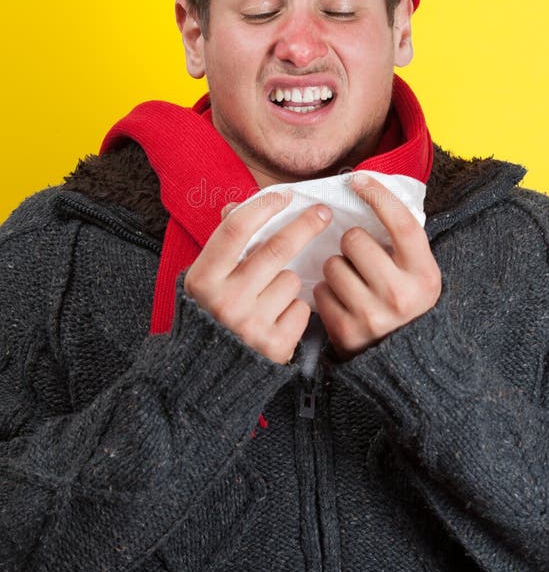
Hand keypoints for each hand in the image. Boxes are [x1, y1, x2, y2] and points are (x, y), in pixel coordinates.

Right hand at [184, 192, 331, 363]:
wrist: (209, 375)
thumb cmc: (211, 315)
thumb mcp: (206, 279)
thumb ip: (223, 244)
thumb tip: (236, 205)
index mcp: (203, 279)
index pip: (236, 229)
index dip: (263, 207)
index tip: (284, 196)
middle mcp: (225, 301)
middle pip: (276, 248)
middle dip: (305, 225)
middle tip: (322, 212)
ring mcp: (251, 325)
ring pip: (290, 280)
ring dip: (287, 281)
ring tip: (268, 297)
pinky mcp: (275, 345)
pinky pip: (300, 308)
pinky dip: (294, 309)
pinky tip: (276, 319)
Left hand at [313, 173, 440, 358]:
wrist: (403, 362)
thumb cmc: (405, 304)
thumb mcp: (417, 273)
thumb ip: (402, 241)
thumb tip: (369, 188)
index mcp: (425, 275)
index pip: (402, 223)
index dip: (379, 195)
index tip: (359, 179)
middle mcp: (401, 296)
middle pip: (355, 240)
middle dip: (352, 244)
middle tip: (361, 258)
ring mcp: (373, 316)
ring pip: (333, 264)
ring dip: (337, 268)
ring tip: (353, 283)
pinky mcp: (346, 332)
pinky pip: (319, 291)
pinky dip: (326, 293)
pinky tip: (343, 302)